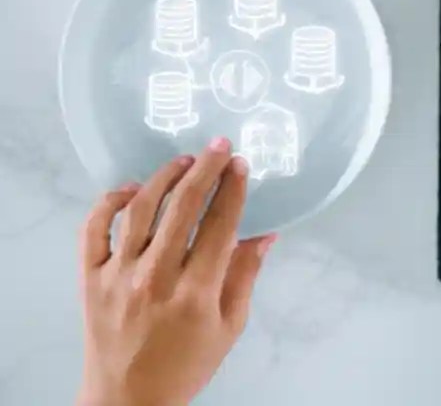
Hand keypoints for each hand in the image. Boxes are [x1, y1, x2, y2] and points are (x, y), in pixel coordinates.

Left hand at [78, 138, 275, 405]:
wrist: (127, 400)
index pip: (220, 226)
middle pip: (183, 208)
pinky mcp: (89, 279)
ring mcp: (118, 276)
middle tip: (218, 147)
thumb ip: (245, 277)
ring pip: (140, 210)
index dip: (233, 190)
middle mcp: (155, 279)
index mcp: (196, 294)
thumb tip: (265, 234)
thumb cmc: (186, 366)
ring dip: (163, 178)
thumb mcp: (229, 327)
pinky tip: (129, 190)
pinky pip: (93, 230)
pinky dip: (108, 203)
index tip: (241, 165)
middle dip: (205, 170)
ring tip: (183, 162)